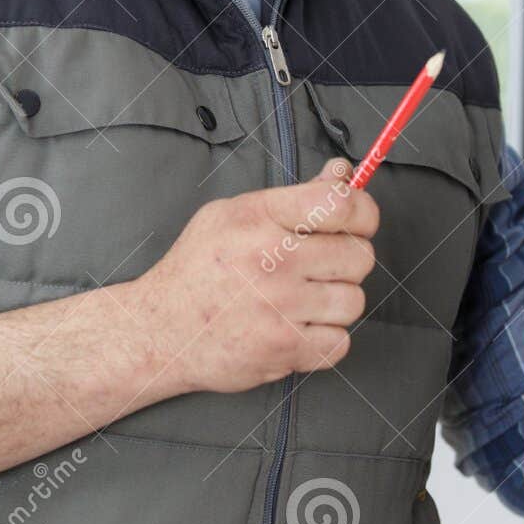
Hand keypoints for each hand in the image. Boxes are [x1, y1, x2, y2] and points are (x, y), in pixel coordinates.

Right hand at [130, 157, 379, 395]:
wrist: (161, 329)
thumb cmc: (199, 268)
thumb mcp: (235, 213)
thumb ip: (295, 195)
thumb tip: (343, 174)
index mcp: (260, 217)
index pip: (341, 204)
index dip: (363, 211)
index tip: (356, 220)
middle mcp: (272, 259)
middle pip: (359, 255)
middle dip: (347, 260)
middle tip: (320, 266)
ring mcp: (280, 307)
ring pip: (354, 301)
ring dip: (335, 303)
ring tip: (303, 300)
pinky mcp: (284, 349)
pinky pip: (341, 343)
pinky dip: (324, 340)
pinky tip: (298, 328)